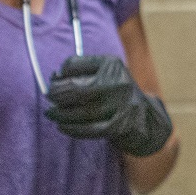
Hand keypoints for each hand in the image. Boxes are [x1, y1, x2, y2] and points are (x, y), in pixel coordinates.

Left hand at [45, 55, 171, 156]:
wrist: (147, 118)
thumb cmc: (116, 93)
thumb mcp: (104, 73)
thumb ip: (80, 70)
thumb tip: (54, 77)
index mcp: (111, 64)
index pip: (74, 66)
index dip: (59, 76)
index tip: (53, 82)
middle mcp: (118, 82)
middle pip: (77, 90)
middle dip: (57, 95)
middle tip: (49, 99)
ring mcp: (121, 105)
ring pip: (82, 112)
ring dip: (61, 114)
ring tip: (51, 114)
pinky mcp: (121, 126)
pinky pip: (90, 130)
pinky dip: (73, 129)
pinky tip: (62, 127)